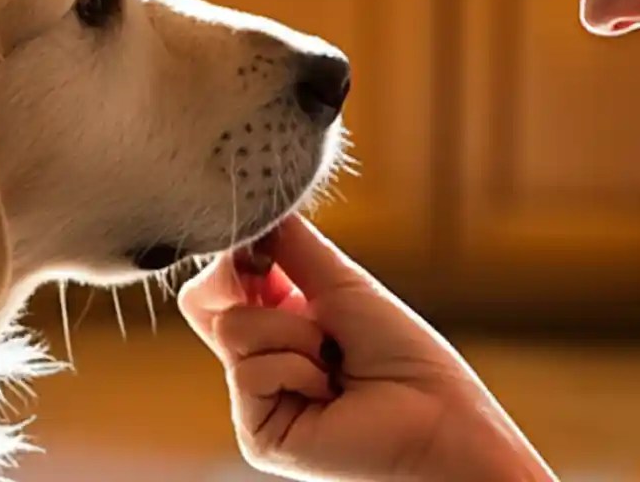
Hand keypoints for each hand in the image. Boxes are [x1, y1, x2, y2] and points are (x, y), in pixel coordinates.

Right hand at [178, 215, 557, 481]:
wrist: (436, 414)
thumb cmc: (404, 354)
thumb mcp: (339, 282)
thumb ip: (289, 243)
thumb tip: (254, 208)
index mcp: (279, 322)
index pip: (219, 282)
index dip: (235, 257)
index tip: (270, 253)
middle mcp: (262, 358)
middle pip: (204, 301)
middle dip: (253, 284)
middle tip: (303, 301)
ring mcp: (257, 397)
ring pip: (232, 328)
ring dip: (293, 332)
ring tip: (332, 358)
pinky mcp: (258, 432)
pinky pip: (248, 370)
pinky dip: (295, 367)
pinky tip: (329, 391)